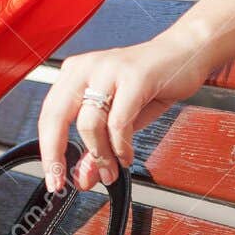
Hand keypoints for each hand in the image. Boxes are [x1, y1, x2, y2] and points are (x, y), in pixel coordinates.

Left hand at [36, 37, 211, 191]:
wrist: (186, 53)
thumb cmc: (151, 80)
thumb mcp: (118, 118)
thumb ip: (98, 147)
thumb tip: (84, 177)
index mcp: (74, 74)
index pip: (48, 116)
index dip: (48, 151)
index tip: (53, 177)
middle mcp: (86, 68)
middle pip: (56, 117)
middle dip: (58, 155)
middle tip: (66, 181)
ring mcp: (108, 71)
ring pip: (89, 123)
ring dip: (100, 155)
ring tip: (111, 170)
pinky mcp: (133, 77)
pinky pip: (118, 121)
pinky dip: (121, 145)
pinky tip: (126, 155)